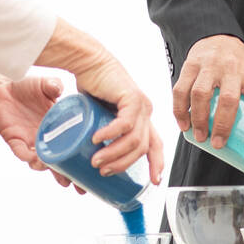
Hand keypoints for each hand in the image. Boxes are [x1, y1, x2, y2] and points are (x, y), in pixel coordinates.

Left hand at [0, 76, 83, 190]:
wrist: (1, 87)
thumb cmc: (24, 87)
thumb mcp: (44, 85)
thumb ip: (53, 86)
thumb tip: (60, 88)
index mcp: (57, 127)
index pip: (72, 147)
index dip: (81, 160)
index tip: (93, 170)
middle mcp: (45, 138)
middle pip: (59, 162)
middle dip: (69, 176)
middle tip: (79, 186)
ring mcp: (30, 140)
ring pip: (41, 162)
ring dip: (49, 169)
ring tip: (58, 172)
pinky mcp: (14, 139)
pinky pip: (21, 152)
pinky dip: (27, 156)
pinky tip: (35, 159)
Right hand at [72, 57, 164, 183]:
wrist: (88, 61)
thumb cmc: (90, 88)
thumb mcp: (99, 116)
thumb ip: (100, 133)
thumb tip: (87, 157)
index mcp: (141, 119)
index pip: (155, 145)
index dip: (157, 164)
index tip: (154, 181)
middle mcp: (145, 112)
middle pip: (142, 148)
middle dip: (123, 164)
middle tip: (104, 171)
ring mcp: (141, 105)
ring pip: (135, 139)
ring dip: (115, 154)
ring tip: (96, 160)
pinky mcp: (131, 97)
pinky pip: (125, 123)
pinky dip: (111, 134)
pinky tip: (97, 139)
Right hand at [173, 35, 243, 148]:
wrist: (217, 38)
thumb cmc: (236, 67)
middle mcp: (232, 68)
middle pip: (228, 99)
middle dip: (222, 125)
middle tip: (217, 143)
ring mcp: (209, 65)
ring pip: (201, 94)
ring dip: (199, 119)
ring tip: (200, 136)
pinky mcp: (190, 65)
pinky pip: (181, 90)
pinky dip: (180, 110)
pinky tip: (183, 124)